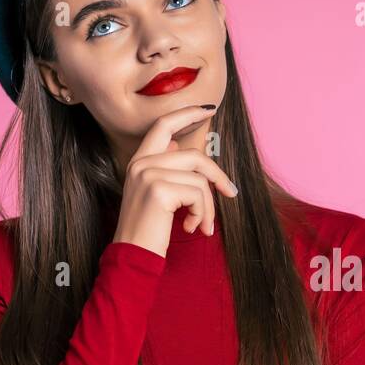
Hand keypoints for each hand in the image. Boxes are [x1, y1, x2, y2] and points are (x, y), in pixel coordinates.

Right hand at [113, 103, 238, 257]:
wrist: (132, 256)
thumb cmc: (147, 231)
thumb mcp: (154, 195)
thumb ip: (164, 169)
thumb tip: (177, 146)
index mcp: (139, 162)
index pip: (163, 125)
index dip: (186, 113)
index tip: (208, 108)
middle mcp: (141, 164)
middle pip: (195, 156)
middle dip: (218, 176)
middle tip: (231, 193)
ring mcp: (148, 174)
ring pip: (200, 179)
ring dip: (208, 206)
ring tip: (202, 225)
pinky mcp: (159, 189)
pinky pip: (198, 194)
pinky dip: (202, 213)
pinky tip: (190, 228)